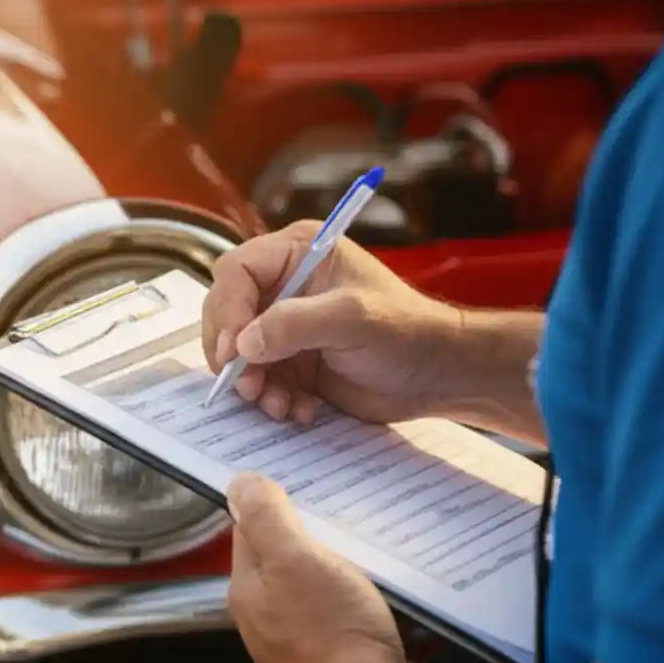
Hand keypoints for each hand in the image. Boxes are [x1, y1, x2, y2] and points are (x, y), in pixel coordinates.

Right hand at [202, 220, 461, 423]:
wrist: (436, 375)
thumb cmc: (407, 332)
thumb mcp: (352, 319)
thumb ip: (295, 324)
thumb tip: (243, 342)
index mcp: (299, 253)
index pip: (237, 272)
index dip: (227, 310)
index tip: (232, 350)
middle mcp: (286, 284)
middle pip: (227, 311)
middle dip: (232, 353)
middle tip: (246, 384)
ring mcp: (286, 324)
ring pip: (239, 352)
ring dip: (252, 383)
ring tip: (278, 404)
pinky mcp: (291, 360)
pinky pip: (260, 379)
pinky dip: (272, 398)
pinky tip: (300, 409)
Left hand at [227, 473, 409, 662]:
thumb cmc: (331, 629)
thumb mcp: (294, 559)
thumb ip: (267, 519)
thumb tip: (240, 482)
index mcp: (248, 590)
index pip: (250, 530)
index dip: (274, 502)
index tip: (304, 479)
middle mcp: (268, 615)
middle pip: (285, 557)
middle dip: (313, 532)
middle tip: (343, 506)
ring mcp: (301, 637)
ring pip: (318, 582)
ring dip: (341, 562)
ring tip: (368, 539)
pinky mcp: (337, 651)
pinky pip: (346, 609)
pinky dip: (362, 593)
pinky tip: (383, 583)